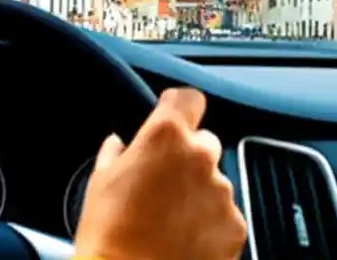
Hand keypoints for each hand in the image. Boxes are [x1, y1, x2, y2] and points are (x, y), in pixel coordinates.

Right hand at [73, 87, 246, 259]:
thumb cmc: (110, 236)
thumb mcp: (101, 183)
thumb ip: (117, 153)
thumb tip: (120, 146)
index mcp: (166, 137)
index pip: (188, 99)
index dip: (179, 108)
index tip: (172, 117)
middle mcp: (201, 157)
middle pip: (204, 142)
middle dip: (188, 157)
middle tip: (164, 183)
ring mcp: (222, 192)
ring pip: (215, 180)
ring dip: (199, 192)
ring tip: (171, 219)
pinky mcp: (235, 225)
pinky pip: (226, 213)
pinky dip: (211, 222)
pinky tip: (185, 238)